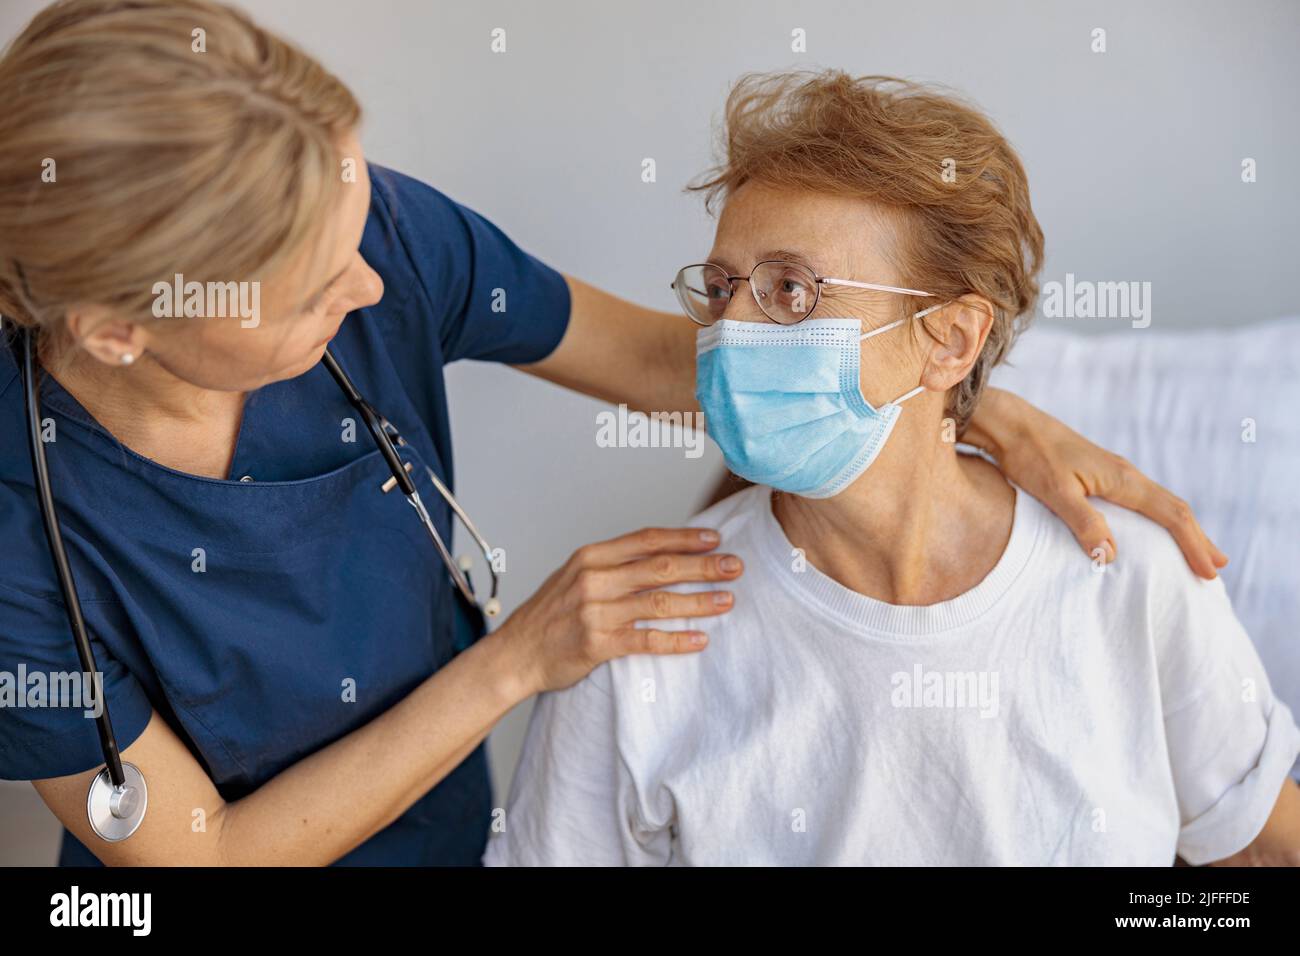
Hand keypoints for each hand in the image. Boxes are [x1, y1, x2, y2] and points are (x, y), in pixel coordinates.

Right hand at [498, 526, 743, 696]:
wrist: (513, 655)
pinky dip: (677, 640)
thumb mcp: (573, 576)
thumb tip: (659, 555)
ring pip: (659, 602)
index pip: (647, 539)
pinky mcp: (597, 644)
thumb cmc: (548, 616)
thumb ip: (612, 565)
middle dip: (702, 566)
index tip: (716, 538)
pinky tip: (701, 639)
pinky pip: (646, 640)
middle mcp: (594, 579)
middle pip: (660, 567)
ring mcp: (595, 611)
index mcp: (591, 557)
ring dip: (698, 601)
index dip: (684, 537)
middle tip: (735, 567)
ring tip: (727, 601)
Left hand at [966, 389, 1228, 578]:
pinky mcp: (1098, 475)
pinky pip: (1140, 501)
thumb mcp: (1054, 491)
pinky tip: (1150, 532)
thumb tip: (1112, 555)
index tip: (1208, 571)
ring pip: (1158, 504)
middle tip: (1216, 569)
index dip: (1193, 543)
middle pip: (1174, 509)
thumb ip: (1083, 521)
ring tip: (1194, 553)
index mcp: (1122, 478)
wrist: (1010, 424)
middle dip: (1197, 539)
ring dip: (1179, 529)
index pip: (1172, 514)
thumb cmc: (1029, 455)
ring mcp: (1113, 473)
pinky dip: (1156, 520)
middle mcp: (1125, 474)